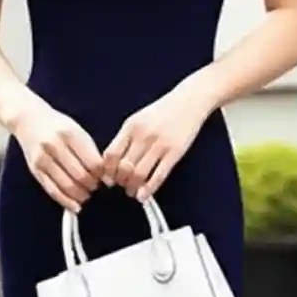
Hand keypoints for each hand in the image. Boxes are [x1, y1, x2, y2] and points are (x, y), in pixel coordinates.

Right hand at [12, 103, 103, 211]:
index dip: (102, 175)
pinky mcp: (35, 170)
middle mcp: (55, 146)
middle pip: (80, 175)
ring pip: (67, 185)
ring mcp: (43, 159)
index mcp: (70, 134)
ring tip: (87, 196)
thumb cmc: (57, 126)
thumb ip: (90, 151)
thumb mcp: (77, 131)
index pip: (92, 162)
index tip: (106, 180)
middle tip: (96, 188)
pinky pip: (52, 190)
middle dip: (92, 186)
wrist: (29, 119)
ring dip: (81, 195)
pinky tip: (75, 206)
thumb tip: (104, 175)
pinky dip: (66, 201)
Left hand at [103, 81, 214, 200]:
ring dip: (132, 187)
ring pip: (139, 174)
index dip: (107, 171)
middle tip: (121, 186)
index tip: (108, 179)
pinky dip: (149, 189)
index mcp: (131, 126)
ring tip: (132, 192)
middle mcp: (143, 135)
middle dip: (119, 182)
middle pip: (123, 167)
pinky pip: (159, 176)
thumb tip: (113, 162)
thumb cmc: (163, 111)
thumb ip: (125, 138)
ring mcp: (160, 144)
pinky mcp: (175, 153)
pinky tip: (144, 196)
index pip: (111, 154)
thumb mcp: (138, 119)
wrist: (190, 101)